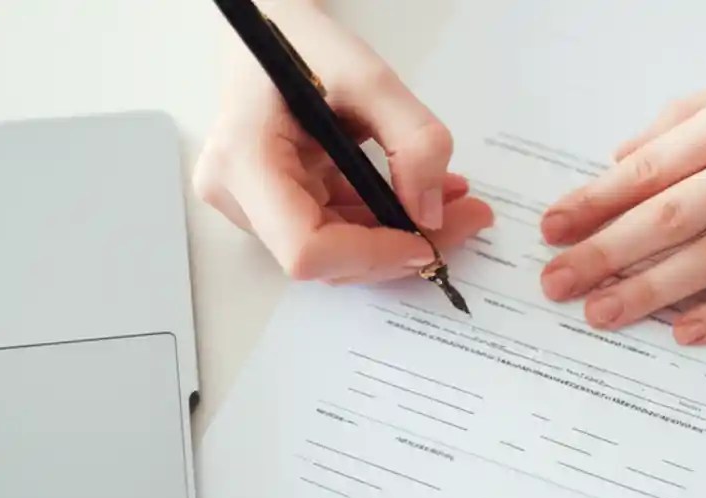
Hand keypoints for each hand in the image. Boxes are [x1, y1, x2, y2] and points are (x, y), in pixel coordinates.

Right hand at [194, 0, 491, 283]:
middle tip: (467, 217)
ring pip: (337, 251)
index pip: (307, 246)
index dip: (372, 254)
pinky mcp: (275, 206)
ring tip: (455, 201)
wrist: (272, 31)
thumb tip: (430, 213)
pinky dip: (382, 219)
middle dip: (401, 245)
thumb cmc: (303, 44)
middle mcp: (238, 195)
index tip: (426, 239)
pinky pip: (335, 230)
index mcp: (245, 160)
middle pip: (327, 258)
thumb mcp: (369, 78)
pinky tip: (422, 196)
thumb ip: (413, 141)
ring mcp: (254, 206)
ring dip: (399, 234)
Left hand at [537, 36, 705, 344]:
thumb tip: (625, 161)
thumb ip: (691, 119)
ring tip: (602, 313)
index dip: (595, 201)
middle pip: (669, 215)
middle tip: (555, 283)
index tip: (554, 228)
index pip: (652, 165)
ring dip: (649, 289)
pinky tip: (686, 331)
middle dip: (603, 253)